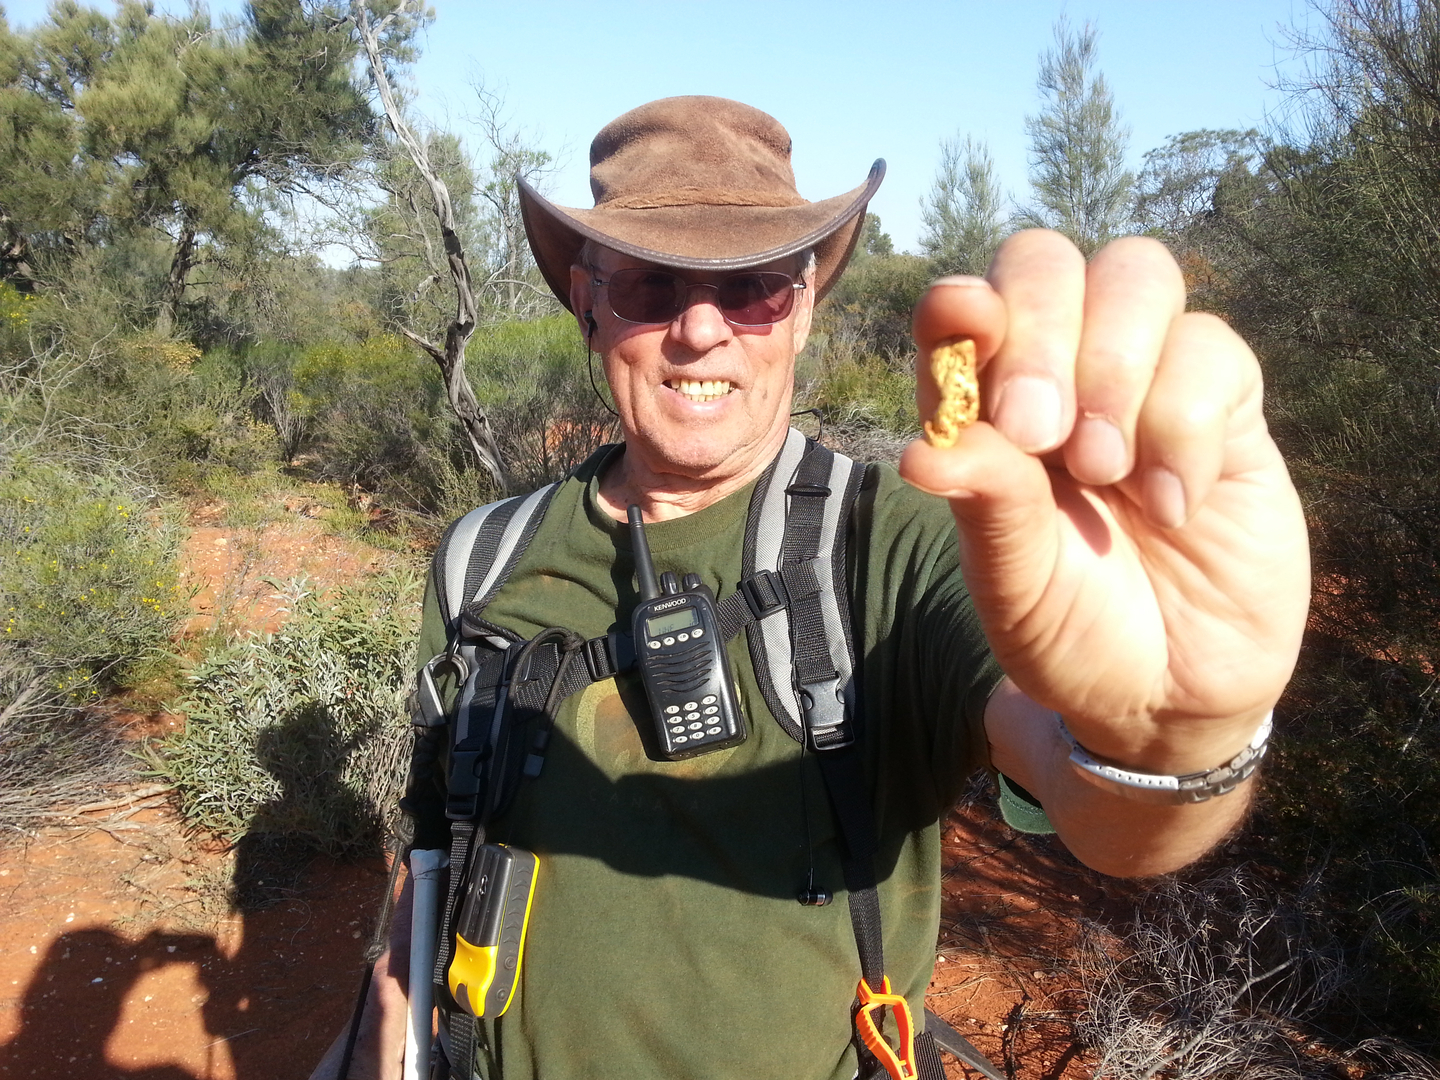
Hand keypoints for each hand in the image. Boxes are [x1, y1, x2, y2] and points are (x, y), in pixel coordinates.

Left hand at [900, 230, 1309, 773]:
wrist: (1174, 691)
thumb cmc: (1071, 629)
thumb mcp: (1014, 583)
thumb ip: (984, 505)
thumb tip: (920, 451)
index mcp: (985, 408)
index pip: (966, 308)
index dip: (964, 302)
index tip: (966, 323)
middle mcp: (1060, 374)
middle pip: (1048, 261)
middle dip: (1043, 330)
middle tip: (1040, 433)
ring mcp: (1145, 378)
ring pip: (1138, 273)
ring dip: (1115, 362)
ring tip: (1103, 469)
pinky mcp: (1228, 402)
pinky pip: (1213, 349)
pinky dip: (1186, 422)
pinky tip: (1174, 505)